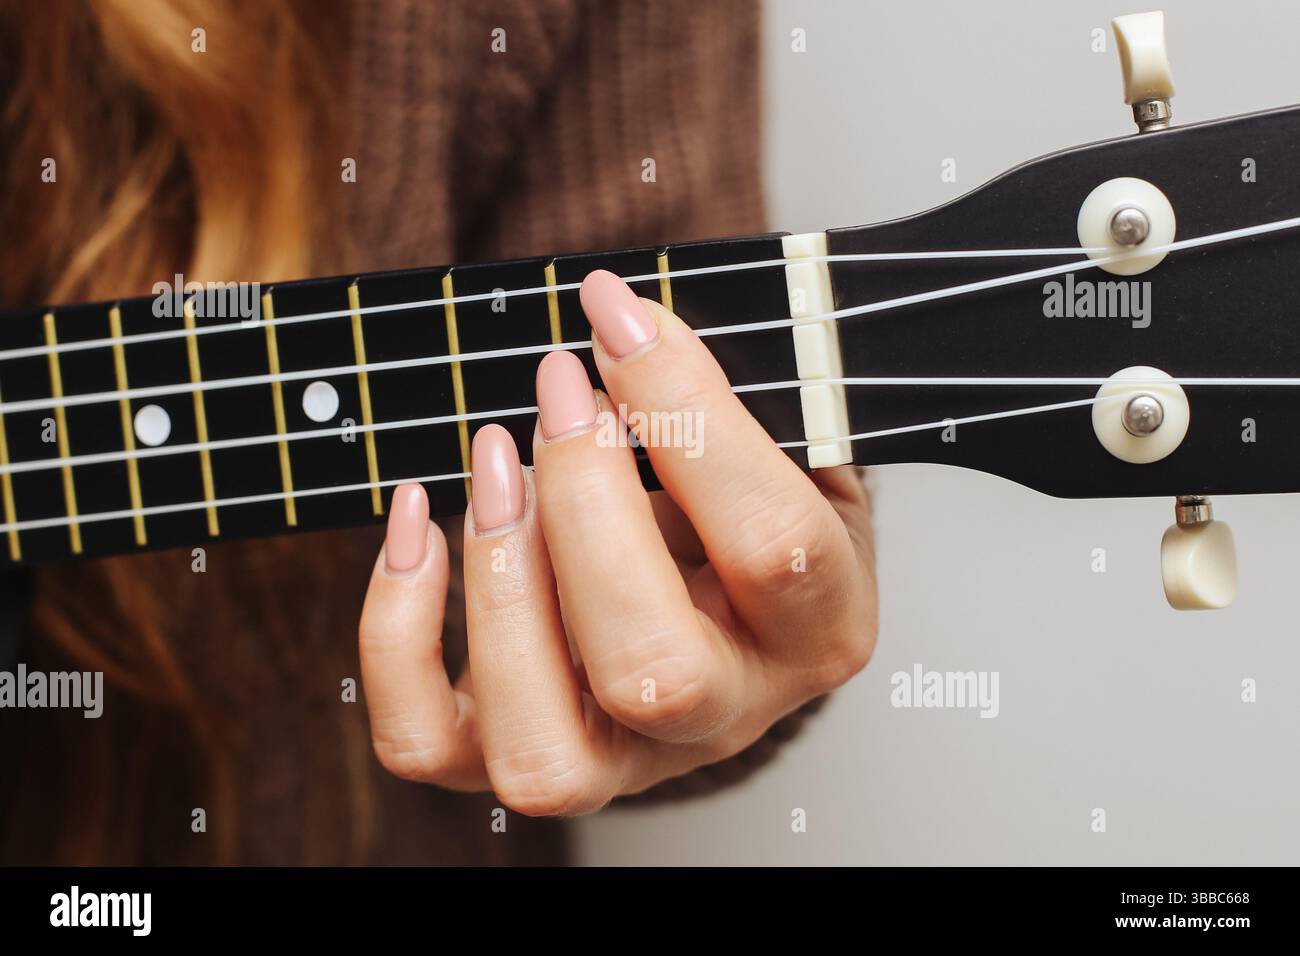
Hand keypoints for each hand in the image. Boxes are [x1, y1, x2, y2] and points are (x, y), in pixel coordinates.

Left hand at [358, 270, 876, 813]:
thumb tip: (621, 328)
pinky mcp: (528, 754)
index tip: (616, 319)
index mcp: (819, 628)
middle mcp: (726, 715)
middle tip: (560, 392)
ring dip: (496, 580)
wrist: (733, 594)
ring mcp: (622, 759)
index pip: (770, 544)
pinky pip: (428, 741)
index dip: (686, 416)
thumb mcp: (787, 446)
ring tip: (495, 456)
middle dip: (583, 507)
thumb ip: (726, 402)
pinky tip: (419, 523)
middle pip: (650, 672)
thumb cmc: (752, 508)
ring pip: (537, 746)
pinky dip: (395, 632)